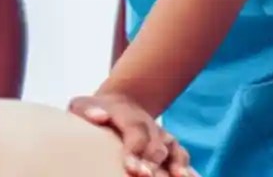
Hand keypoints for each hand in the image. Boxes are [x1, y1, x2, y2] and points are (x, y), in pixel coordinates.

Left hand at [69, 94, 194, 176]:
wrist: (120, 102)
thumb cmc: (94, 111)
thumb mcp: (83, 105)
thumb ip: (88, 110)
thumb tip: (99, 117)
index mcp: (128, 115)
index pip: (134, 133)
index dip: (135, 151)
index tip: (131, 169)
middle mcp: (149, 126)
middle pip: (156, 146)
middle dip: (154, 164)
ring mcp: (162, 136)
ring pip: (175, 152)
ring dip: (178, 167)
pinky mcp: (171, 148)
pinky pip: (183, 158)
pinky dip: (190, 170)